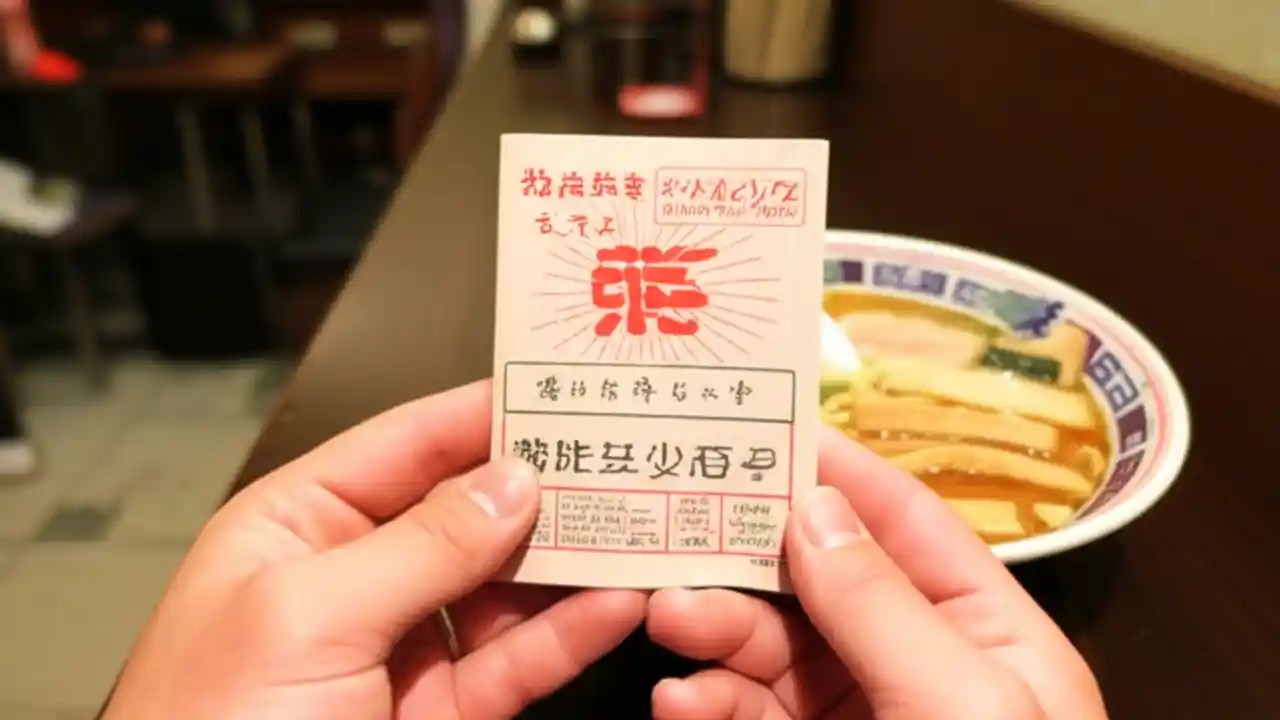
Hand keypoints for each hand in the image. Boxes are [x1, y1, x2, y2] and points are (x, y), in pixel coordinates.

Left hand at [103, 380, 644, 719]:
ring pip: (504, 587)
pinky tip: (611, 605)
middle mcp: (355, 577)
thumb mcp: (307, 617)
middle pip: (469, 512)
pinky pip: (515, 660)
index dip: (484, 414)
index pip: (407, 445)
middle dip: (544, 489)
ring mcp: (401, 647)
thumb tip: (508, 483)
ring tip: (636, 530)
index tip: (560, 395)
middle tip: (621, 461)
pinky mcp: (439, 710)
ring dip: (569, 562)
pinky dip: (568, 634)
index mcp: (298, 526)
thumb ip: (419, 546)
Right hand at [647, 429, 1106, 718]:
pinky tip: (681, 705)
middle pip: (816, 581)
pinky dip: (705, 704)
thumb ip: (883, 605)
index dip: (834, 471)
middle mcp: (917, 665)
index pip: (904, 523)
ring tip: (670, 624)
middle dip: (745, 559)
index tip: (759, 429)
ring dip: (714, 632)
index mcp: (985, 633)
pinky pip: (745, 716)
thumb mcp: (958, 703)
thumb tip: (816, 510)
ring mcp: (856, 717)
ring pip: (769, 648)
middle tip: (676, 539)